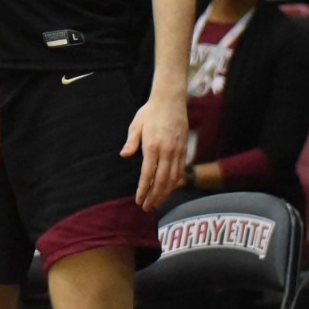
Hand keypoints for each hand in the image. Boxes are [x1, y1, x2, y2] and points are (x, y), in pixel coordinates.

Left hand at [123, 93, 188, 209]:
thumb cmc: (150, 112)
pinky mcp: (184, 150)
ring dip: (165, 193)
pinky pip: (180, 171)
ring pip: (173, 179)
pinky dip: (174, 183)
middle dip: (154, 197)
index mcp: (153, 146)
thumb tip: (124, 155)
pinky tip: (168, 190)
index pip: (148, 174)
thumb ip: (131, 142)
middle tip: (147, 207)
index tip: (139, 200)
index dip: (143, 189)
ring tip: (156, 203)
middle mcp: (167, 151)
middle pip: (161, 181)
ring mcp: (177, 152)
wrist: (171, 101)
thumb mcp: (136, 124)